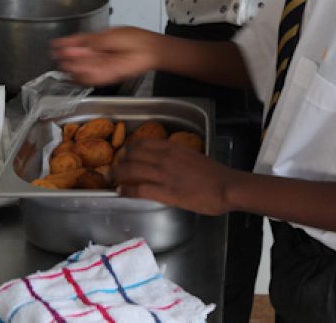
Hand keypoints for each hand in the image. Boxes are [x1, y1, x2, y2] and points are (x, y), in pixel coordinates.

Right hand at [51, 27, 163, 86]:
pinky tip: (76, 71)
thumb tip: (70, 43)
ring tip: (64, 64)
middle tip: (58, 56)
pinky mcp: (109, 76)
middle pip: (79, 58)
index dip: (66, 45)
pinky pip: (93, 78)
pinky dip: (85, 75)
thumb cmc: (133, 40)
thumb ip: (89, 41)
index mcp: (98, 42)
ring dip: (74, 67)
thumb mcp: (108, 36)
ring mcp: (103, 66)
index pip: (78, 43)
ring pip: (84, 69)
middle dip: (68, 57)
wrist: (150, 50)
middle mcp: (99, 55)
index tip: (54, 45)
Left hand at [113, 139, 234, 215]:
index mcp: (172, 147)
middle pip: (132, 155)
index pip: (143, 143)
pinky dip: (126, 189)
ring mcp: (162, 174)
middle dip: (119, 161)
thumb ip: (179, 158)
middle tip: (113, 167)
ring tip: (110, 179)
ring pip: (131, 170)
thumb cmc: (215, 174)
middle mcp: (164, 157)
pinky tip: (120, 191)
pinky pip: (138, 189)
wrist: (225, 186)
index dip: (130, 148)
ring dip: (117, 174)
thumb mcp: (194, 157)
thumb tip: (171, 165)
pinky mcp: (164, 191)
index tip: (125, 153)